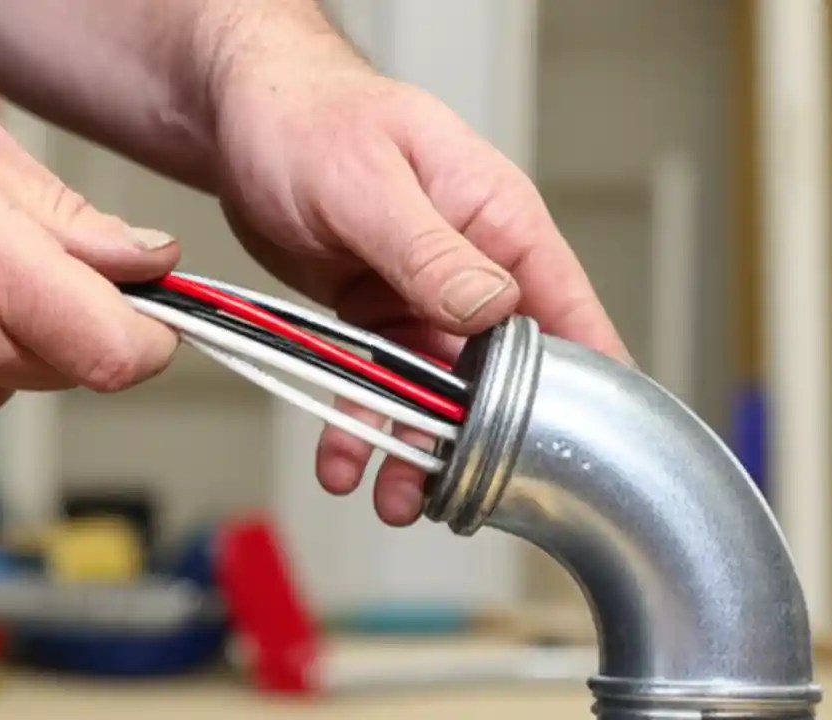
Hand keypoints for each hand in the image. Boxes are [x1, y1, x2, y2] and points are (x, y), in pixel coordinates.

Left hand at [211, 55, 628, 525]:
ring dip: (417, 445)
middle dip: (482, 438)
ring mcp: (424, 292)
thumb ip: (430, 250)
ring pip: (437, 389)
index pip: (565, 305)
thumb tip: (493, 307)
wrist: (244, 120)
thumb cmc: (311, 119)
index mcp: (496, 219)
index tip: (587, 448)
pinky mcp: (379, 312)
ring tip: (394, 496)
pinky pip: (383, 380)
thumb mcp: (367, 183)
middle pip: (500, 368)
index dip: (586, 380)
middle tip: (460, 493)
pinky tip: (345, 457)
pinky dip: (365, 422)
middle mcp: (471, 262)